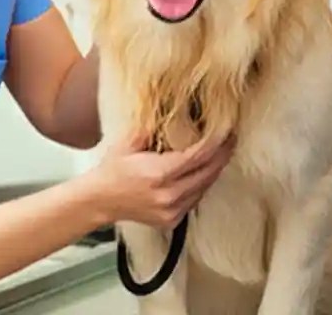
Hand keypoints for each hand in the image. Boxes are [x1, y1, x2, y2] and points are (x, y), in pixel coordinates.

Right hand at [85, 131, 235, 228]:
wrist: (99, 201)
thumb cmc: (112, 170)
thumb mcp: (128, 143)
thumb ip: (151, 128)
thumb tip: (171, 112)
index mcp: (159, 173)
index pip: (198, 156)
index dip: (216, 144)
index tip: (226, 132)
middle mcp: (169, 194)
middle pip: (207, 173)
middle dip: (222, 155)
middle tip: (231, 139)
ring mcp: (172, 210)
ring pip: (204, 188)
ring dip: (214, 170)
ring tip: (222, 153)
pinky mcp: (172, 220)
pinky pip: (195, 199)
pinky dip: (202, 185)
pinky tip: (204, 172)